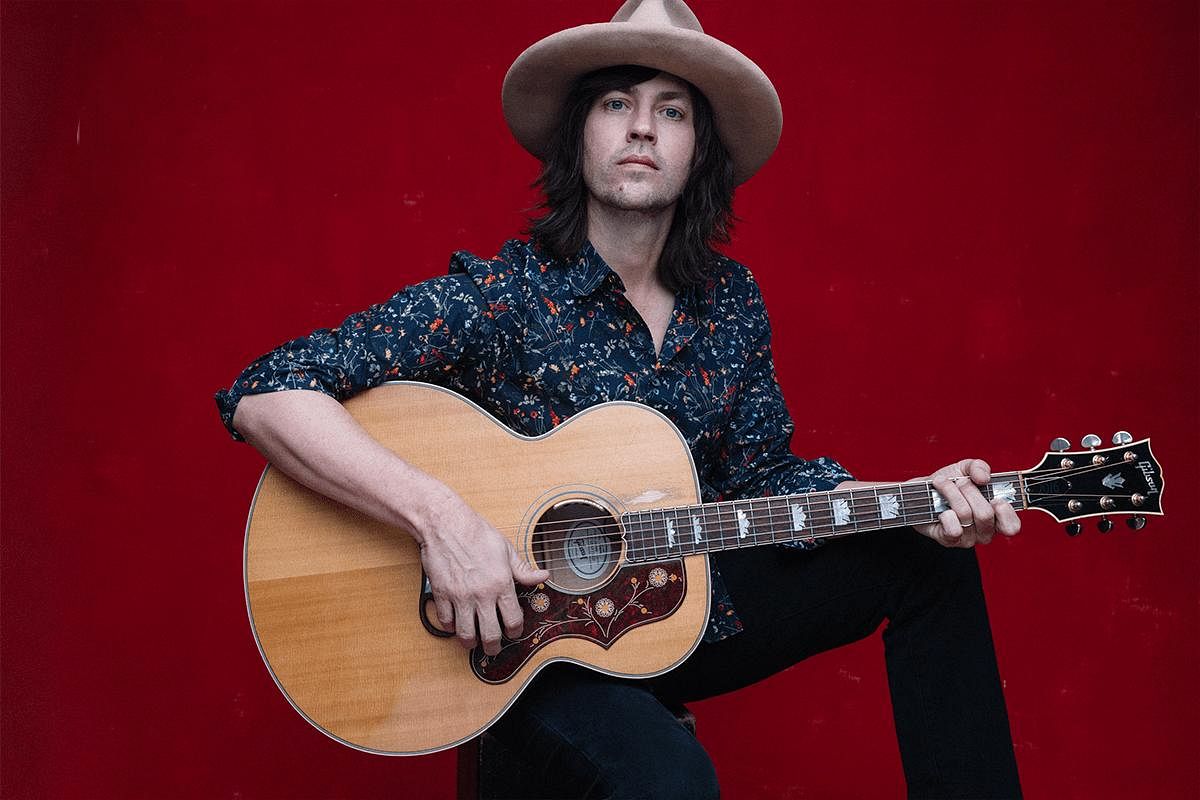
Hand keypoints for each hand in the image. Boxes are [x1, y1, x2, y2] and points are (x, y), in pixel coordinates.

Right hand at [416, 491, 549, 655]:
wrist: (445, 524)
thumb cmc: (476, 533)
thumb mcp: (506, 549)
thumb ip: (523, 569)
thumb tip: (543, 576)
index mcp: (501, 583)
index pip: (513, 619)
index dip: (516, 631)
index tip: (514, 632)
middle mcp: (481, 594)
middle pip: (490, 634)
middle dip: (494, 647)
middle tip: (494, 648)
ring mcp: (459, 597)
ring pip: (465, 634)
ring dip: (471, 642)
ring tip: (474, 642)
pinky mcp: (441, 595)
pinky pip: (445, 622)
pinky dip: (450, 628)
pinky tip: (455, 625)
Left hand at [913, 458, 1020, 547]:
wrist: (923, 491)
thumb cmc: (950, 482)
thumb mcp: (966, 468)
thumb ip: (979, 467)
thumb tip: (984, 478)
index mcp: (997, 517)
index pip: (1012, 526)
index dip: (1005, 512)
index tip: (995, 498)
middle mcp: (985, 531)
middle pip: (985, 514)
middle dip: (969, 491)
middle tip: (959, 482)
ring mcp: (968, 538)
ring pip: (966, 515)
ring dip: (951, 493)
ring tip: (942, 484)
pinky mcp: (950, 541)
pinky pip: (954, 529)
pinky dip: (945, 513)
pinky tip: (941, 509)